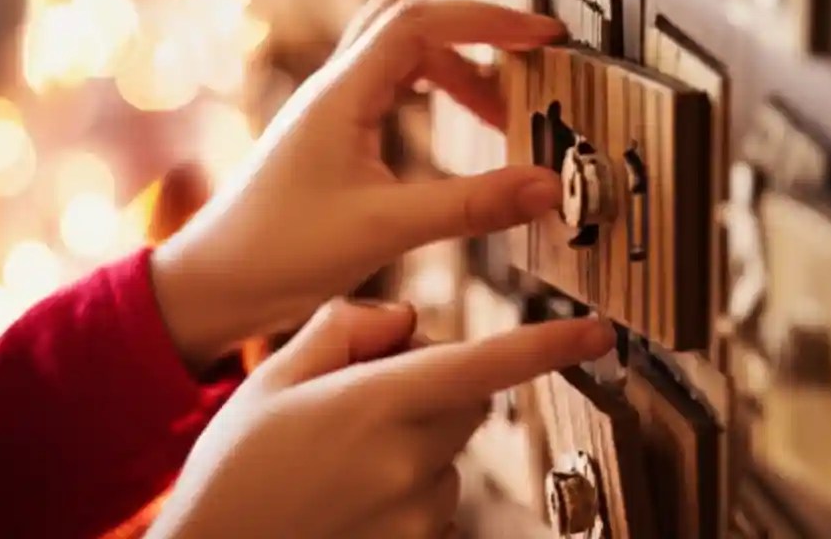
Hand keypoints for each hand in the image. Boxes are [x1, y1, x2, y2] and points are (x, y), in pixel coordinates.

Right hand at [146, 300, 613, 538]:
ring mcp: (415, 514)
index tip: (597, 332)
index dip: (548, 345)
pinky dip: (406, 491)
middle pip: (470, 401)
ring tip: (340, 464)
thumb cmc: (233, 472)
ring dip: (416, 446)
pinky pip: (434, 504)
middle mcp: (406, 461)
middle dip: (441, 386)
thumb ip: (345, 329)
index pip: (483, 365)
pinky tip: (349, 499)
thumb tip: (404, 316)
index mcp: (373, 405)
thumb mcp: (270, 379)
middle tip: (371, 398)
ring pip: (449, 455)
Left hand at [151, 0, 565, 367]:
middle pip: (414, 23)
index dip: (489, 19)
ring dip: (460, 72)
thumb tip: (546, 186)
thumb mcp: (386, 228)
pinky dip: (437, 98)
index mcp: (342, 93)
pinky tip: (458, 134)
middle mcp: (335, 89)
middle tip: (529, 63)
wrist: (212, 284)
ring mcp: (332, 111)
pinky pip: (394, 91)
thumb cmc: (276, 251)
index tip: (543, 37)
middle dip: (478, 34)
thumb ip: (471, 205)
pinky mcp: (333, 139)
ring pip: (405, 57)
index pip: (423, 19)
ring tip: (503, 118)